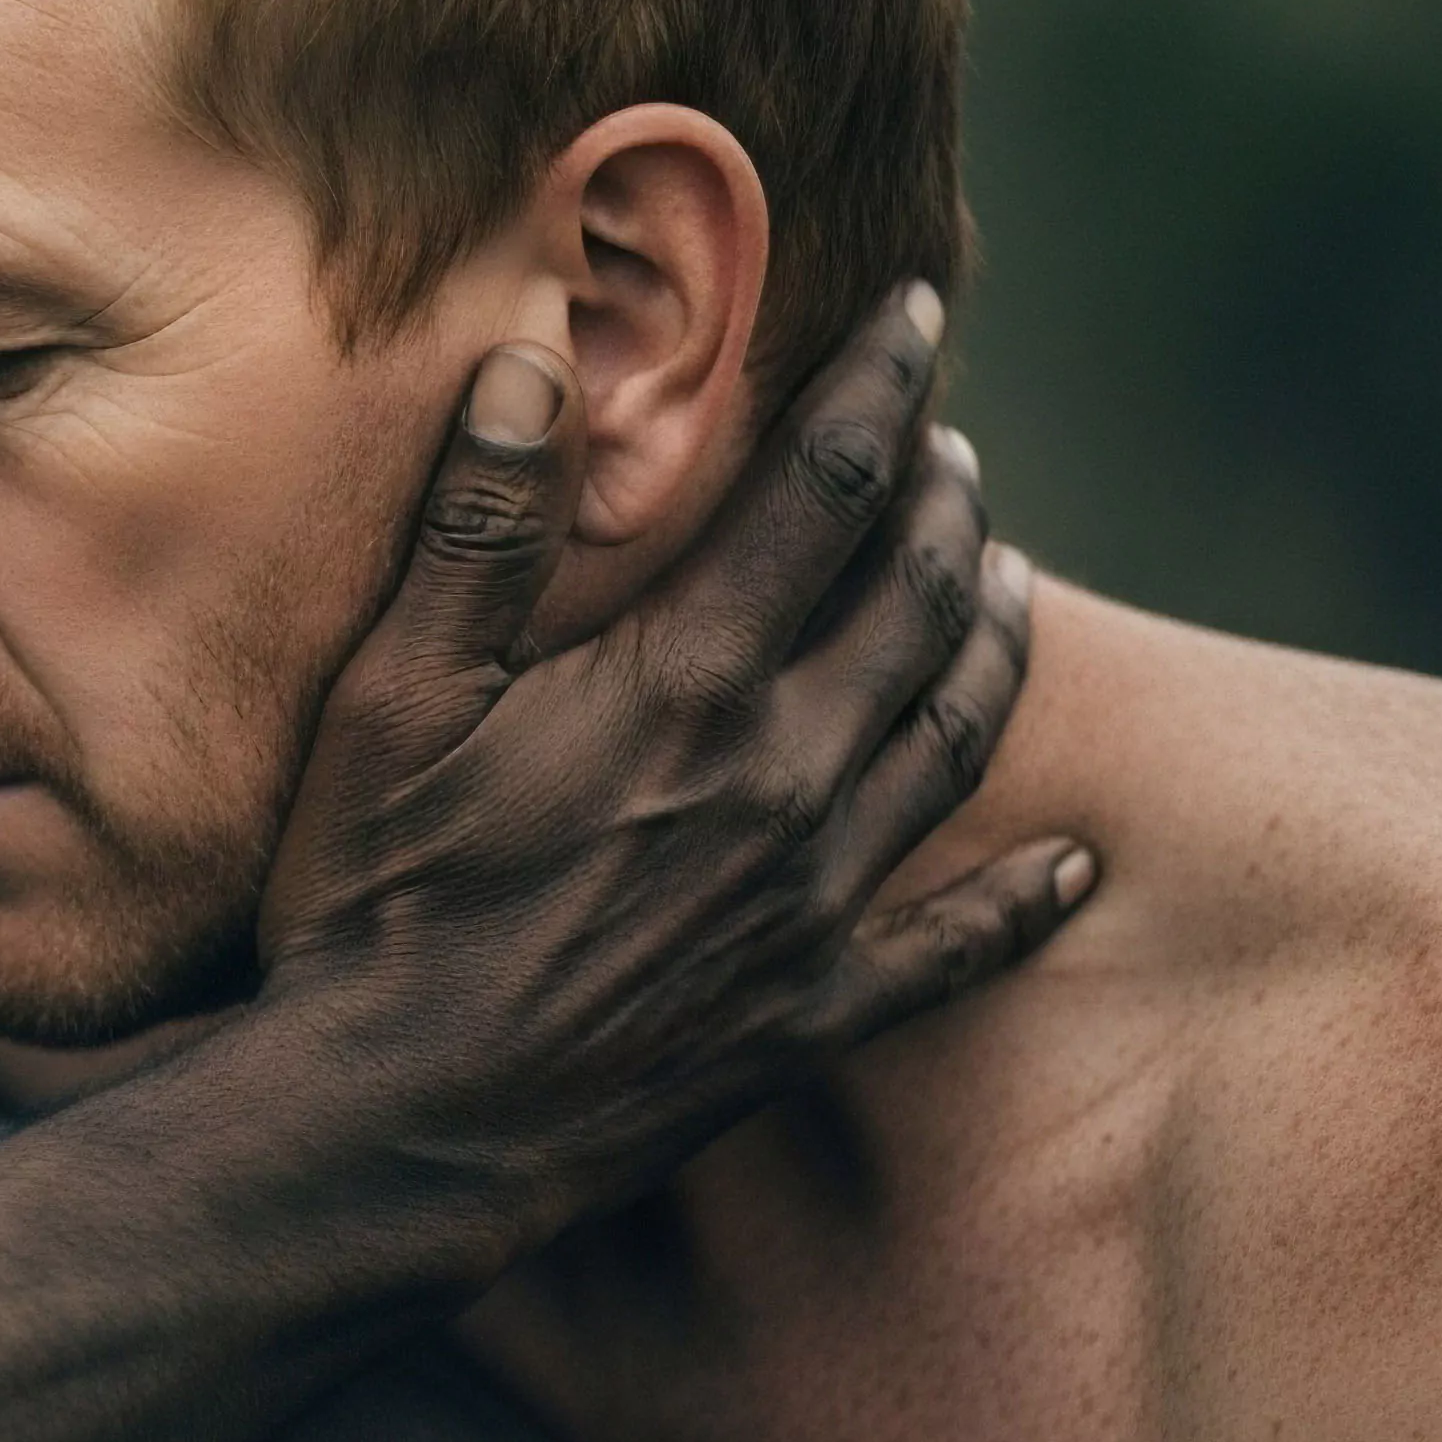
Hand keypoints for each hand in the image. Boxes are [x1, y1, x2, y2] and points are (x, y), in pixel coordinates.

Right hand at [259, 283, 1087, 1235]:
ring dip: (988, 644)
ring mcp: (813, 900)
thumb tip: (533, 362)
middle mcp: (784, 777)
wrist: (397, 1123)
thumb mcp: (387, 698)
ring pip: (953, 740)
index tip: (916, 317)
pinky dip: (1023, 899)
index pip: (824, 494)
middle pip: (915, 603)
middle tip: (951, 449)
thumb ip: (475, 530)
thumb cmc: (372, 901)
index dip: (877, 392)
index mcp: (689, 683)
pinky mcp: (811, 1009)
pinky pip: (955, 946)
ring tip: (1003, 582)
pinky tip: (1070, 866)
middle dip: (944, 506)